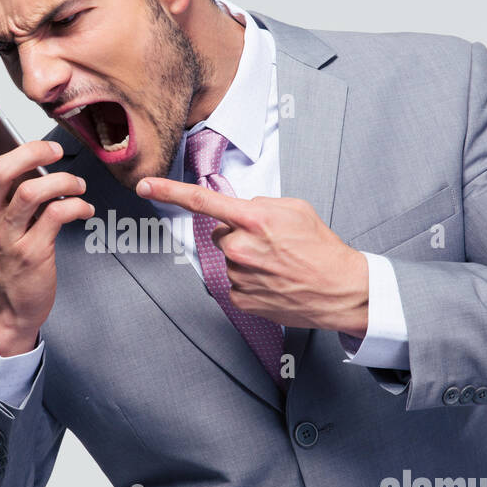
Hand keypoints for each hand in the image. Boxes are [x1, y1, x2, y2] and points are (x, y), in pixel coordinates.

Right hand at [0, 102, 93, 355]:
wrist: (10, 311)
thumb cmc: (9, 261)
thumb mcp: (0, 223)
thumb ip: (10, 192)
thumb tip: (32, 157)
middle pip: (0, 171)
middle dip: (31, 152)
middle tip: (55, 150)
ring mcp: (8, 237)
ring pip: (31, 193)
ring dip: (61, 181)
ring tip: (77, 184)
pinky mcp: (31, 254)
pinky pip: (56, 217)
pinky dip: (76, 206)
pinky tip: (85, 209)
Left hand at [136, 176, 368, 334]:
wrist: (341, 290)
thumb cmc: (322, 248)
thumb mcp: (295, 208)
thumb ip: (259, 204)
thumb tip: (239, 210)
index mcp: (253, 220)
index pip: (201, 201)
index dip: (169, 191)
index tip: (144, 186)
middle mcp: (240, 249)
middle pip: (221, 234)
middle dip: (239, 235)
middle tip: (272, 245)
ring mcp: (239, 277)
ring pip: (228, 260)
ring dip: (246, 260)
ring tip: (278, 265)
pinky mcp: (241, 300)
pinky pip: (234, 282)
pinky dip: (250, 281)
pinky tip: (273, 281)